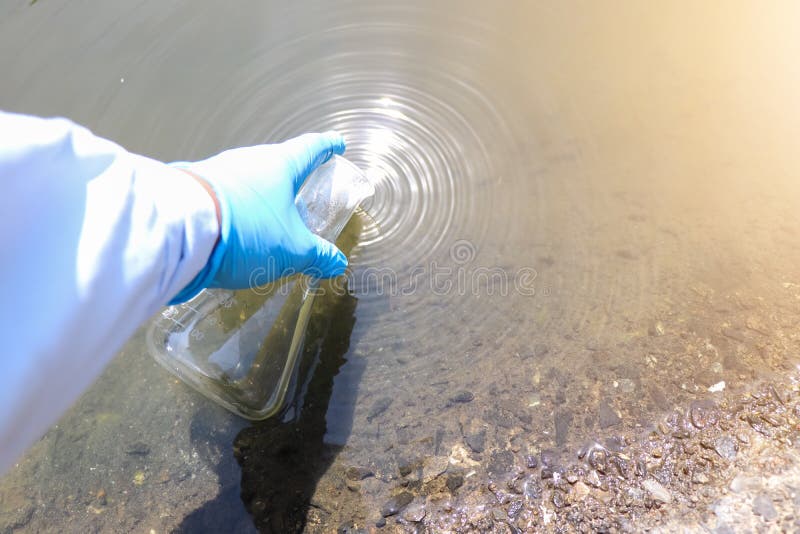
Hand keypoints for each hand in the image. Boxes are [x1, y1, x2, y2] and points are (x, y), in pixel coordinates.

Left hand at [169, 132, 346, 302]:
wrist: (179, 230)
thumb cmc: (247, 230)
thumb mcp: (291, 250)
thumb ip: (317, 256)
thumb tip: (336, 262)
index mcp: (280, 164)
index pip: (311, 149)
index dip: (327, 147)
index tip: (337, 144)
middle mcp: (249, 160)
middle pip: (277, 163)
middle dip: (292, 177)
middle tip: (303, 192)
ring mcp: (217, 171)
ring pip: (249, 179)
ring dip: (261, 196)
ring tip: (268, 218)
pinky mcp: (193, 188)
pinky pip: (225, 195)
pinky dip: (236, 208)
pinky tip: (235, 229)